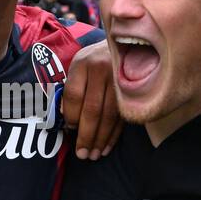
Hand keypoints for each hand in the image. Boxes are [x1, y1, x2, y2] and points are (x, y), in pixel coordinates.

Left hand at [61, 39, 121, 160]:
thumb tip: (68, 120)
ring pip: (109, 116)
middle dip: (86, 135)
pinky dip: (114, 134)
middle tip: (82, 154)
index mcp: (83, 63)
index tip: (70, 130)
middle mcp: (102, 69)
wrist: (126, 44)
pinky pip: (122, 116)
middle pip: (92, 109)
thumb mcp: (79, 66)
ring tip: (95, 155)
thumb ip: (72, 88)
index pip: (74, 96)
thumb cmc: (95, 60)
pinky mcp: (133, 90)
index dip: (71, 117)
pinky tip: (108, 146)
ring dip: (101, 139)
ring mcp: (120, 79)